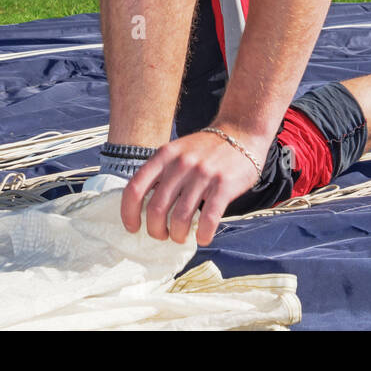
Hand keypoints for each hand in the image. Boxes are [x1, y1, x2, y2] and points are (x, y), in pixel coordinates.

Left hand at [121, 126, 265, 245]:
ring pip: (180, 217)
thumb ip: (161, 173)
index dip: (128, 213)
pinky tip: (203, 238)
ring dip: (178, 235)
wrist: (242, 133)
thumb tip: (143, 207)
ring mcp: (202, 174)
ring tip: (180, 237)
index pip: (135, 188)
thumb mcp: (177, 151)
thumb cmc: (206, 149)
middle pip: (156, 208)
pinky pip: (208, 218)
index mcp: (164, 156)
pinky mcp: (223, 185)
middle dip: (156, 230)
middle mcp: (180, 164)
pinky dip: (203, 234)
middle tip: (162, 235)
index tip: (133, 227)